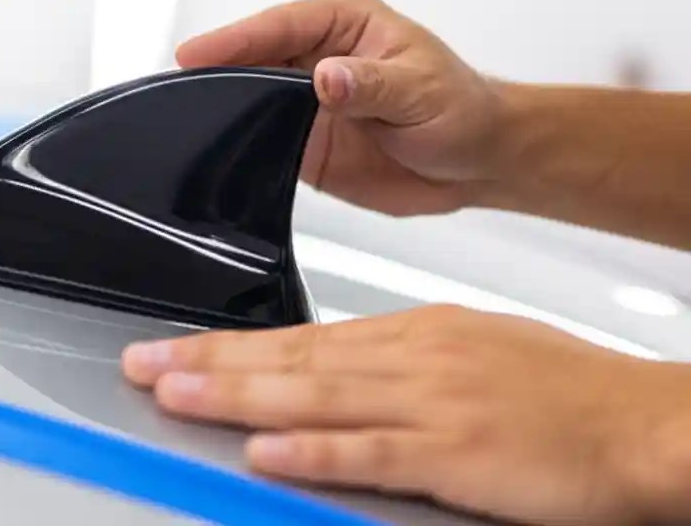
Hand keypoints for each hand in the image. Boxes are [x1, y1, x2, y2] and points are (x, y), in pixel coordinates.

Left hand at [121, 306, 690, 524]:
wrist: (641, 418)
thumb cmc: (564, 388)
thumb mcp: (470, 351)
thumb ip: (396, 364)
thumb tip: (333, 373)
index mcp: (413, 332)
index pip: (301, 337)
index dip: (231, 346)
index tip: (176, 347)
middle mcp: (411, 357)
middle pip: (290, 359)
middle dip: (208, 362)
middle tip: (142, 362)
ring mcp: (430, 402)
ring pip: (313, 396)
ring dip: (236, 395)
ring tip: (173, 392)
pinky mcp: (456, 452)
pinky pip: (371, 452)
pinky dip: (312, 450)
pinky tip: (265, 449)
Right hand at [178, 0, 504, 215]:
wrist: (479, 162)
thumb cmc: (463, 108)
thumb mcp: (421, 90)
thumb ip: (370, 85)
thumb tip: (326, 78)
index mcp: (343, 24)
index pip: (277, 26)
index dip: (234, 40)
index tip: (198, 54)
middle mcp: (317, 58)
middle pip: (251, 60)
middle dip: (216, 72)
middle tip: (183, 90)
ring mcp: (304, 103)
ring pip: (248, 102)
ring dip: (224, 112)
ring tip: (190, 123)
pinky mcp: (301, 144)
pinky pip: (259, 144)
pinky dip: (240, 151)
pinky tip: (222, 157)